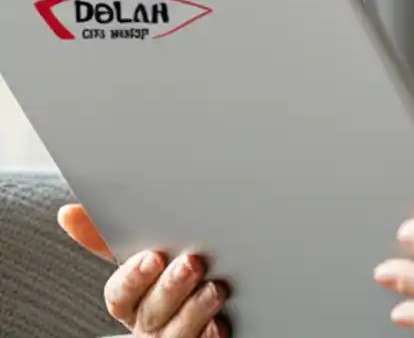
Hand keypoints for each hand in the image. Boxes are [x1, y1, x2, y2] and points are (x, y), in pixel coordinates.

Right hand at [58, 204, 229, 336]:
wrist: (210, 312)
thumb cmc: (166, 278)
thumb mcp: (144, 255)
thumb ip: (108, 238)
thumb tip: (67, 213)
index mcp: (131, 301)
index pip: (120, 294)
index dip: (134, 277)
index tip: (153, 256)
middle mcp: (149, 324)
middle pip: (152, 312)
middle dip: (170, 288)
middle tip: (192, 263)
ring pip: (177, 333)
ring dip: (195, 309)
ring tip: (215, 288)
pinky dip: (210, 334)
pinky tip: (219, 322)